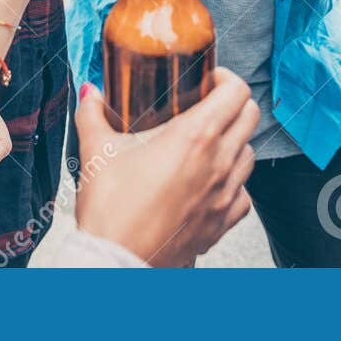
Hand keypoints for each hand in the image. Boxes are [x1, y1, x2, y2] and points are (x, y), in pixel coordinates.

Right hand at [73, 69, 258, 266]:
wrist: (115, 262)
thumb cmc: (110, 209)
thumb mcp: (96, 151)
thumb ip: (93, 114)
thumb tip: (90, 93)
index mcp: (195, 136)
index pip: (236, 92)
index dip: (226, 78)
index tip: (209, 79)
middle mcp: (219, 162)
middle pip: (250, 116)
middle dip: (233, 103)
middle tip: (210, 103)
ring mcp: (225, 195)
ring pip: (250, 154)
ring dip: (235, 141)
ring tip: (209, 142)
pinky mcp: (222, 223)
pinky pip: (244, 195)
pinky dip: (234, 183)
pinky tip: (212, 182)